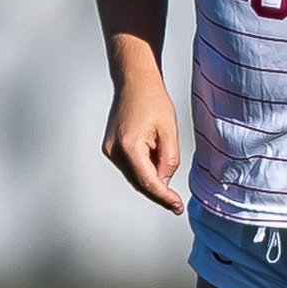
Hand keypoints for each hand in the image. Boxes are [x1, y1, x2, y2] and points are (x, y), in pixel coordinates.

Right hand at [101, 82, 183, 214]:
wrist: (135, 81)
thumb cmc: (152, 99)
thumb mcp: (169, 131)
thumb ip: (169, 160)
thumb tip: (164, 181)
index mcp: (129, 146)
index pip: (148, 182)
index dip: (164, 197)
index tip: (176, 206)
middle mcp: (114, 150)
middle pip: (139, 181)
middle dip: (158, 189)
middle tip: (175, 199)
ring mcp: (110, 149)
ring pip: (134, 175)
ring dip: (151, 176)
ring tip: (164, 155)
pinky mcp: (111, 146)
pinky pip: (130, 166)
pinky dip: (144, 168)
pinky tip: (155, 157)